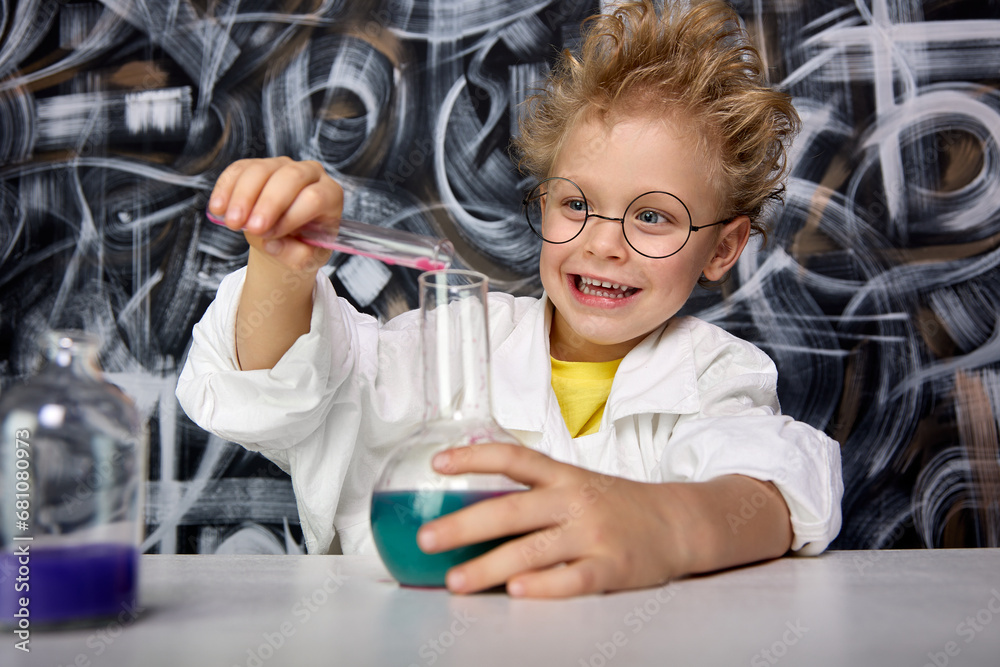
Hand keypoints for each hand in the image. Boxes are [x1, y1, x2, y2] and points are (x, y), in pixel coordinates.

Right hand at [209, 157, 341, 272]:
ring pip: (261, 170)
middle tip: (249, 228)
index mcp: (330, 195)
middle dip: (267, 203)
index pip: (314, 198)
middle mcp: (310, 173)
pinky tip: (218, 209)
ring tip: (232, 223)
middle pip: (290, 177)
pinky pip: (239, 169)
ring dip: (243, 196)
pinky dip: (226, 188)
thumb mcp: (307, 260)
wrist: (285, 240)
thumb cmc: (302, 247)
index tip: (270, 236)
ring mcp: (282, 165)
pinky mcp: (256, 166)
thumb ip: (297, 256)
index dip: (290, 216)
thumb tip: (274, 244)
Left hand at [416, 443, 692, 597]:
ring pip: (533, 550)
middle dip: (463, 525)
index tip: (437, 463)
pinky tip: (516, 592)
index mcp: (563, 476)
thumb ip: (535, 493)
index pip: (513, 459)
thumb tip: (475, 506)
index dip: (474, 458)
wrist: (678, 523)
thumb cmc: (618, 506)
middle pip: (511, 509)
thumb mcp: (578, 485)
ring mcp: (593, 534)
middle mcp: (574, 500)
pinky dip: (543, 586)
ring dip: (489, 566)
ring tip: (456, 581)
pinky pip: (572, 578)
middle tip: (427, 539)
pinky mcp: (612, 567)